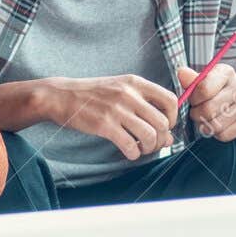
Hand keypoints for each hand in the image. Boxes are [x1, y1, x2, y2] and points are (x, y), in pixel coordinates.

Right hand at [48, 76, 178, 159]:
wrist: (62, 96)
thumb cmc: (94, 95)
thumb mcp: (121, 89)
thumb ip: (144, 107)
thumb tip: (168, 136)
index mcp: (136, 82)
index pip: (170, 100)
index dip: (173, 118)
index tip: (164, 126)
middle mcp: (129, 94)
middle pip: (163, 122)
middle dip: (162, 138)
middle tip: (152, 144)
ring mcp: (117, 109)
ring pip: (150, 135)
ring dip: (149, 148)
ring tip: (141, 149)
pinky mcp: (104, 125)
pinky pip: (130, 145)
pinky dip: (134, 154)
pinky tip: (129, 153)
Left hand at [175, 63, 235, 141]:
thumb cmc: (217, 94)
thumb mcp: (204, 84)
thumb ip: (192, 81)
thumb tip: (181, 72)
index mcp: (226, 72)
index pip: (203, 89)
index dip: (193, 99)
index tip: (194, 100)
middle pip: (208, 110)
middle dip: (197, 115)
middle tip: (198, 113)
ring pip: (215, 124)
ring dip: (205, 126)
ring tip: (207, 120)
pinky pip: (224, 135)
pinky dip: (217, 134)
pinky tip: (219, 126)